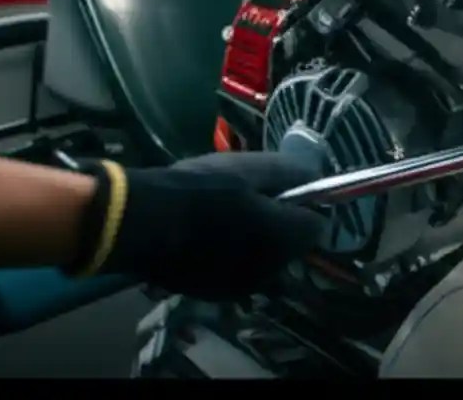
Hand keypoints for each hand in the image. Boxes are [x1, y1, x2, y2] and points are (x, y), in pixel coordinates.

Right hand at [66, 153, 327, 300]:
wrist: (145, 222)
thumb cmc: (202, 189)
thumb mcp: (250, 168)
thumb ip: (289, 172)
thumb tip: (314, 175)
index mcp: (285, 238)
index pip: (317, 224)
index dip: (303, 205)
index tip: (282, 191)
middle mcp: (272, 270)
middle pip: (290, 245)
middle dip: (278, 225)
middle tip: (246, 200)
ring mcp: (243, 287)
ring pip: (263, 261)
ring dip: (254, 243)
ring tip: (222, 218)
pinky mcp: (215, 294)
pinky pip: (236, 272)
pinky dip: (230, 258)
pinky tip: (204, 238)